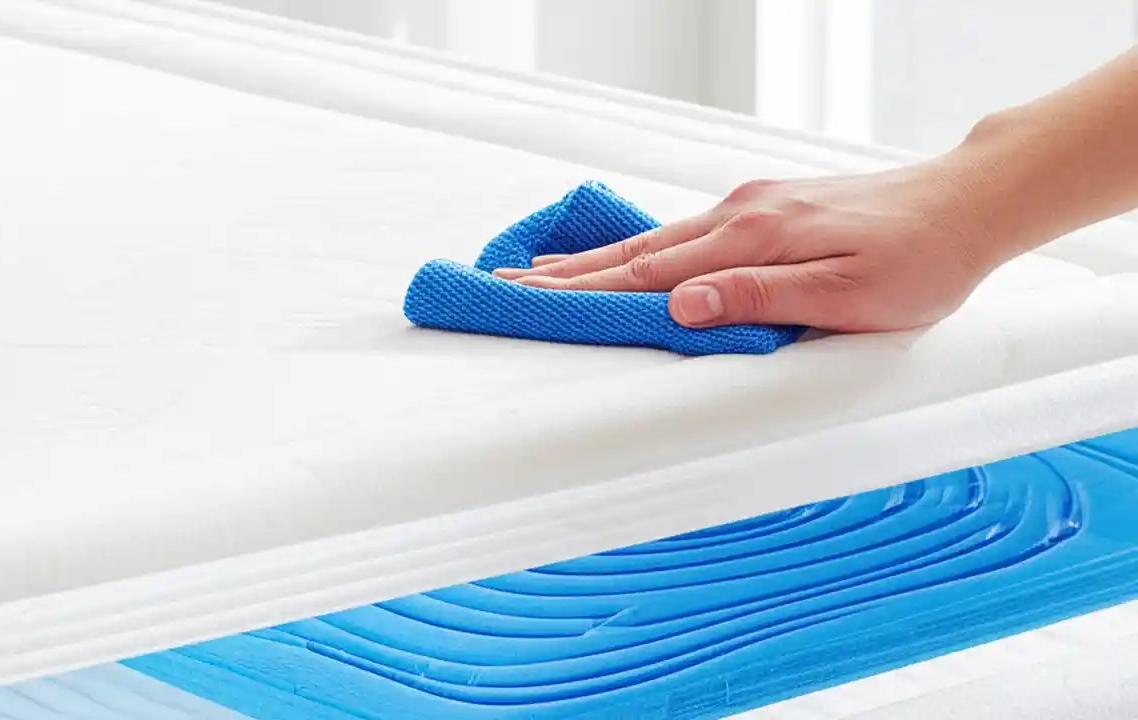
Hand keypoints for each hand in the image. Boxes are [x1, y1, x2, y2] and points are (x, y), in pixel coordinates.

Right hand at [494, 156, 1022, 331]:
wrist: (964, 204)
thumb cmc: (917, 258)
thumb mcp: (846, 294)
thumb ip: (759, 298)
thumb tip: (681, 305)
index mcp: (752, 240)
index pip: (649, 274)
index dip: (585, 291)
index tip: (530, 297)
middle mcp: (741, 214)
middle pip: (636, 251)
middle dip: (569, 272)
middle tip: (511, 281)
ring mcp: (751, 206)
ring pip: (656, 238)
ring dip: (598, 259)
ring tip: (549, 271)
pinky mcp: (766, 206)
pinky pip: (685, 230)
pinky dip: (641, 247)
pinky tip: (629, 255)